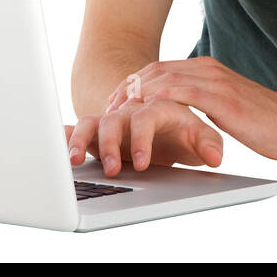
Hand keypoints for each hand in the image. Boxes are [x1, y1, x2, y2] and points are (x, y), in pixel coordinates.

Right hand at [64, 96, 223, 176]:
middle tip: (112, 170)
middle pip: (114, 120)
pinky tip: (60, 150)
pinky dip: (67, 137)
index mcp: (157, 107)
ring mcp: (113, 121)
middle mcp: (131, 111)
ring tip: (75, 160)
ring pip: (91, 123)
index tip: (142, 164)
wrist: (170, 127)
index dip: (141, 139)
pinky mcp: (98, 131)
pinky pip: (79, 129)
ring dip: (80, 140)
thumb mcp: (203, 138)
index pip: (145, 117)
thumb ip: (209, 144)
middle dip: (109, 145)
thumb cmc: (186, 132)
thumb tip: (215, 157)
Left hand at [103, 56, 276, 161]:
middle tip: (108, 107)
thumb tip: (186, 113)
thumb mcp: (228, 109)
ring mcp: (215, 82)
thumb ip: (206, 103)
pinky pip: (182, 92)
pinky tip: (143, 110)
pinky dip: (158, 98)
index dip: (134, 84)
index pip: (160, 69)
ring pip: (163, 78)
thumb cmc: (267, 123)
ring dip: (136, 93)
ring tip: (118, 111)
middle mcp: (208, 69)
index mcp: (208, 70)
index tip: (116, 101)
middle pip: (154, 70)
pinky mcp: (222, 98)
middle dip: (127, 88)